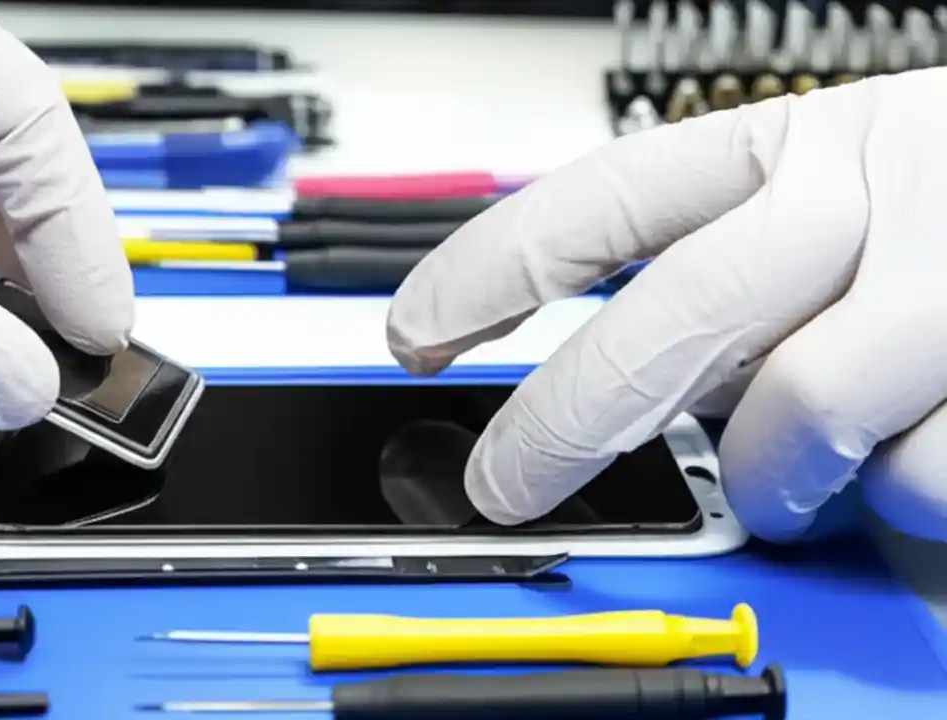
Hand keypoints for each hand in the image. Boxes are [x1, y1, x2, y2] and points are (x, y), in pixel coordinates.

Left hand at [388, 68, 946, 543]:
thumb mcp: (848, 210)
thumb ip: (739, 284)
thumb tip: (625, 392)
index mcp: (807, 143)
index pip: (607, 197)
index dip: (492, 268)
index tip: (416, 328)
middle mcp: (882, 194)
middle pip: (670, 324)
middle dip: (565, 422)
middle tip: (506, 482)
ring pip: (796, 427)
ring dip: (778, 478)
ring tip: (810, 465)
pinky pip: (917, 482)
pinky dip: (905, 493)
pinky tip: (932, 443)